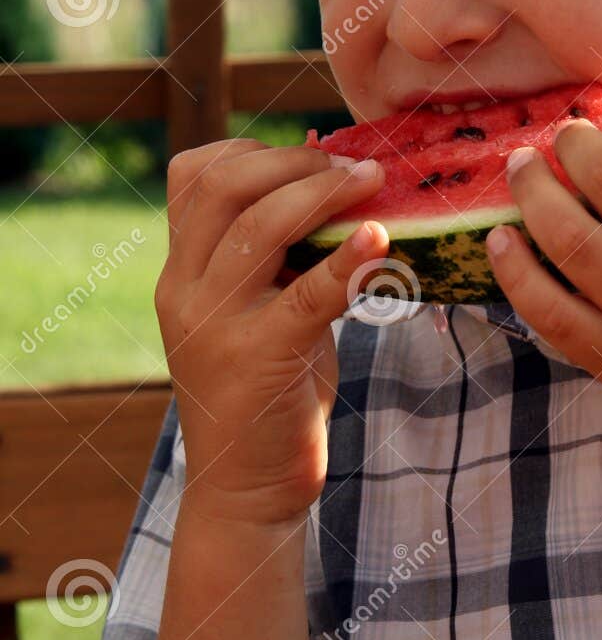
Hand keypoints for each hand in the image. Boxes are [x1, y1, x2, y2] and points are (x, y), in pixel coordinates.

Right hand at [155, 139, 389, 527]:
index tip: (311, 151)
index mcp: (181, 272)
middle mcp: (186, 290)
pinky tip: (382, 239)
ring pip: (258, 229)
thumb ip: (277, 250)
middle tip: (354, 164)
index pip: (191, 176)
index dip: (252, 149)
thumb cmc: (266, 389)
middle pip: (223, 187)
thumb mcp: (258, 308)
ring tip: (373, 181)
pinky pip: (305, 295)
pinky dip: (347, 260)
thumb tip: (322, 165)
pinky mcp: (259, 360)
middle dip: (293, 163)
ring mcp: (216, 325)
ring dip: (322, 194)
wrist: (246, 491)